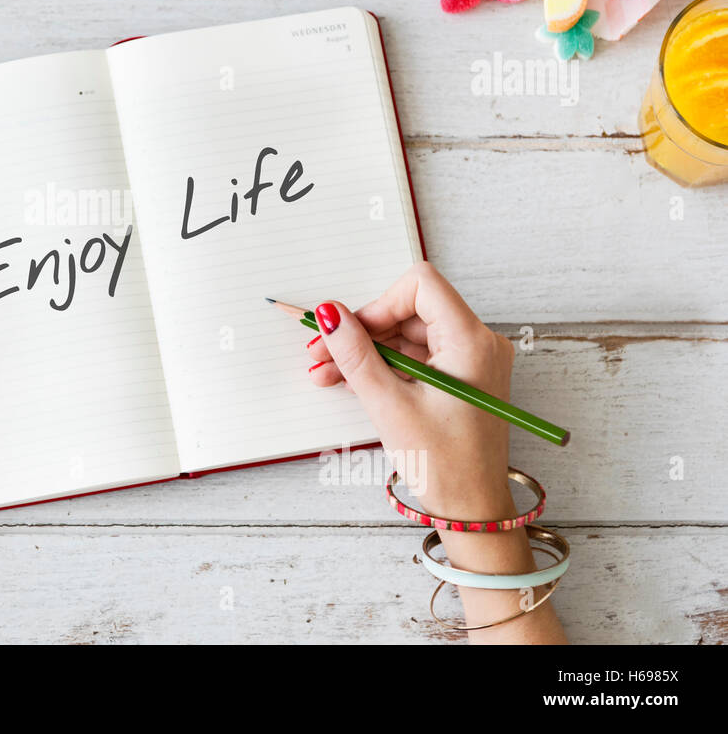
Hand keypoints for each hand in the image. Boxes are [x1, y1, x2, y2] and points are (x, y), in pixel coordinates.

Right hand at [305, 262, 565, 642]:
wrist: (471, 511)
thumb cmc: (444, 465)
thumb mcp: (389, 405)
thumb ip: (356, 353)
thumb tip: (330, 313)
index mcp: (471, 342)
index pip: (420, 286)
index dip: (378, 303)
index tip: (349, 332)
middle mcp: (477, 343)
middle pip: (409, 311)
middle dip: (362, 330)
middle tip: (321, 353)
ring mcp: (469, 361)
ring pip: (406, 335)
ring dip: (365, 351)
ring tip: (326, 372)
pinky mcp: (459, 378)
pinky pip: (415, 357)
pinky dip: (382, 366)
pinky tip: (348, 381)